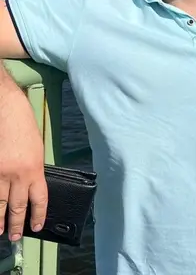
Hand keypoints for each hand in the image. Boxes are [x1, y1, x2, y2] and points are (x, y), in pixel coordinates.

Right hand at [0, 88, 46, 240]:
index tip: (36, 226)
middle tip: (15, 237)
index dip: (38, 215)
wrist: (5, 109)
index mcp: (35, 168)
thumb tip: (30, 185)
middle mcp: (17, 175)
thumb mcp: (36, 147)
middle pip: (18, 206)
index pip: (39, 199)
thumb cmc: (22, 123)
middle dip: (16, 224)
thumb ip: (33, 169)